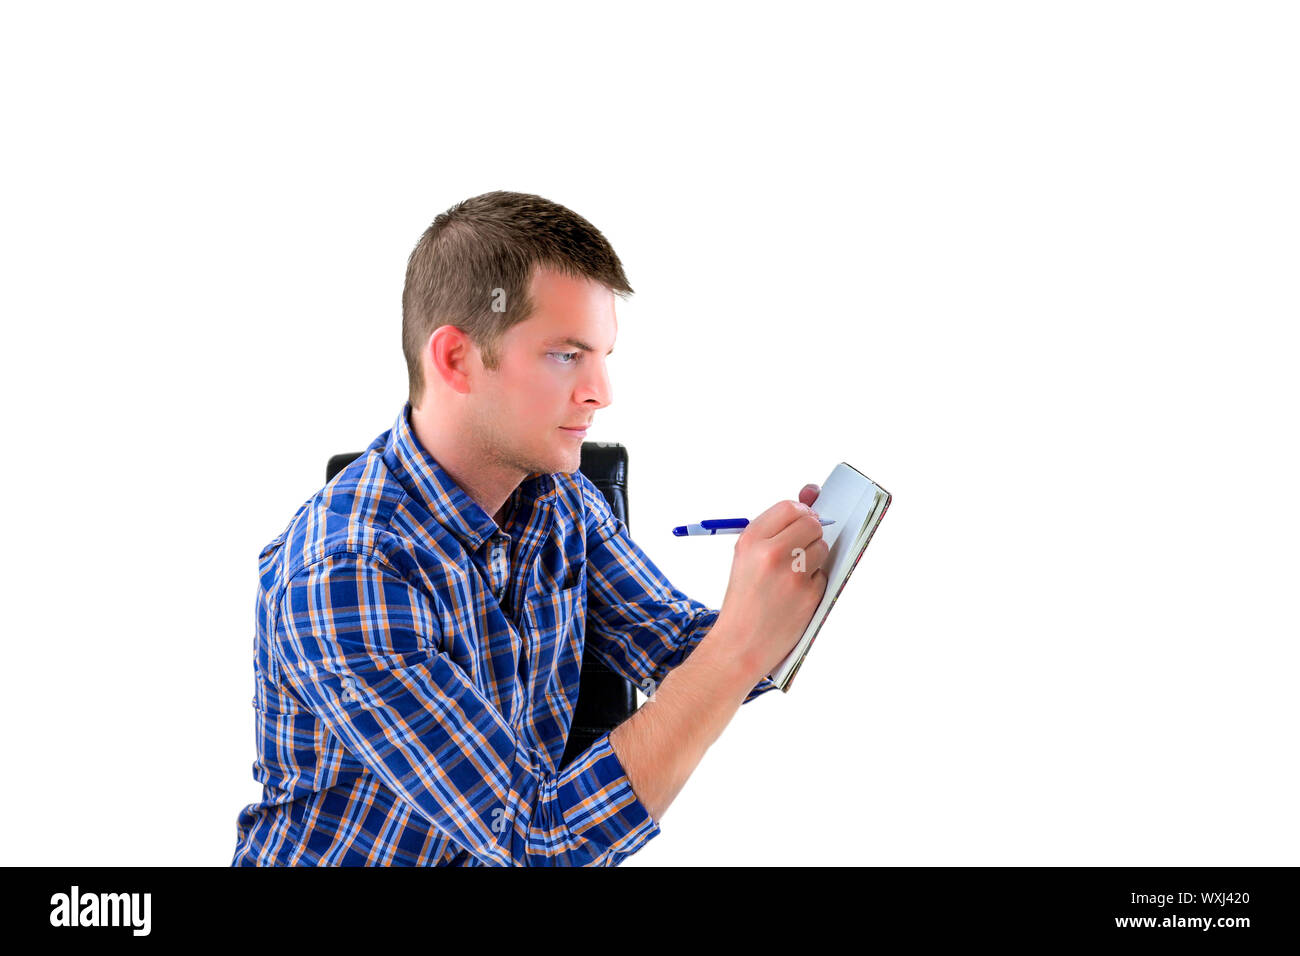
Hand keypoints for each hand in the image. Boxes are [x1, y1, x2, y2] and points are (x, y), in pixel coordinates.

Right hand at [711, 483, 829, 684]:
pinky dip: (814, 581)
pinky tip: (795, 595)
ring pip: (822, 547)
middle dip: (812, 532)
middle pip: (812, 523)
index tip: (800, 521)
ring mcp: (792, 575)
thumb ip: (776, 527)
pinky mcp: (809, 595)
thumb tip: (812, 493)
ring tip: (792, 576)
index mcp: (751, 540)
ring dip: (814, 557)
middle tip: (801, 546)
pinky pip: (824, 573)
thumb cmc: (744, 598)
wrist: (739, 644)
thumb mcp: (746, 557)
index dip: (799, 513)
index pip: (789, 508)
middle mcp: (771, 553)